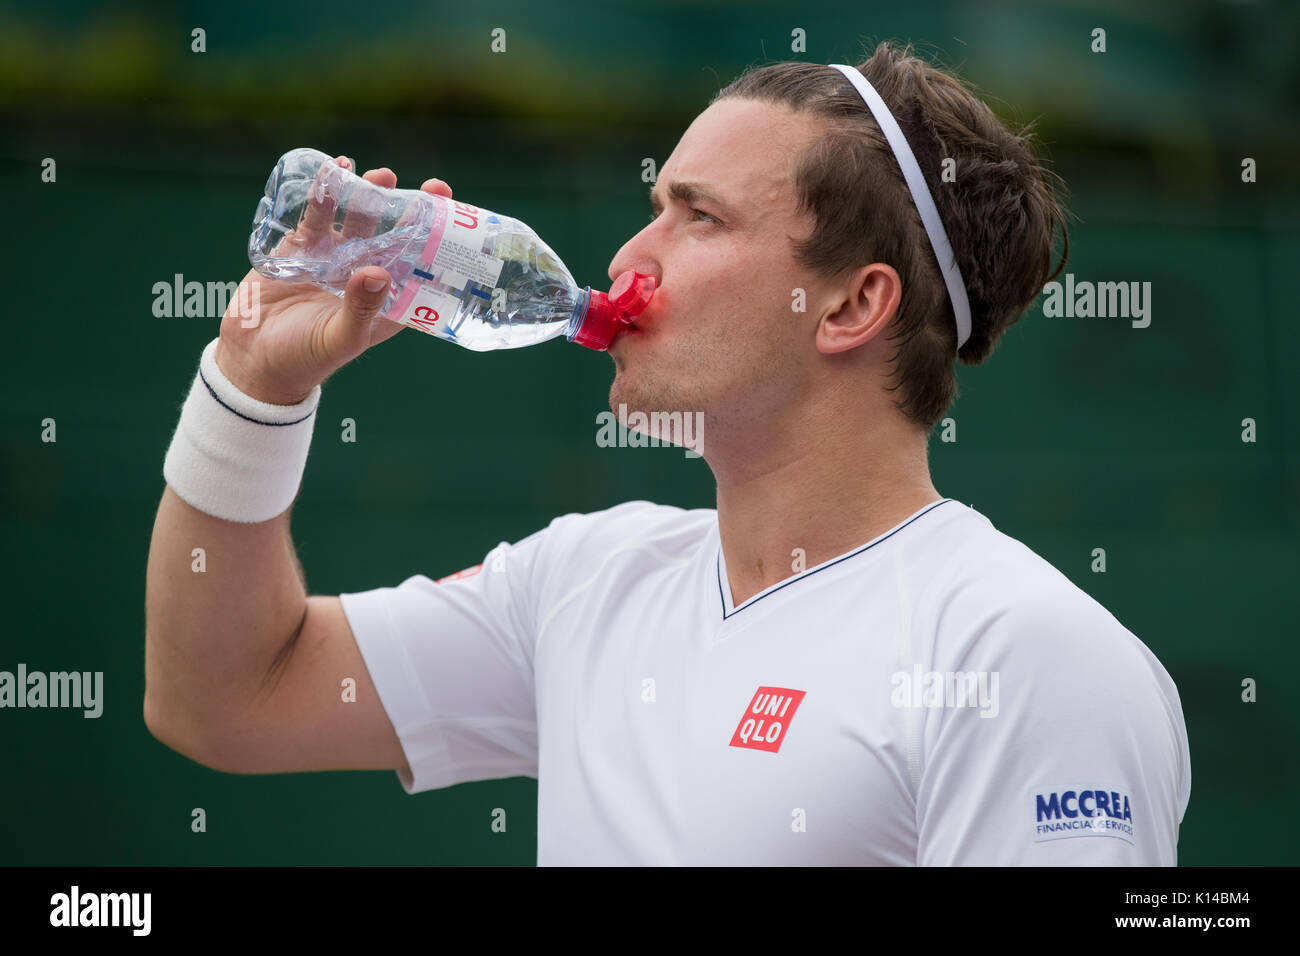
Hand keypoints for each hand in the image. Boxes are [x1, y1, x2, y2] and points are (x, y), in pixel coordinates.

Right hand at [215, 156, 454, 404]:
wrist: (254, 359)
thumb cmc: (306, 359)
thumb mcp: (339, 338)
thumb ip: (361, 309)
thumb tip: (378, 273)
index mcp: (386, 300)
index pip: (419, 265)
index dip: (436, 242)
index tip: (452, 222)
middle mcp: (365, 274)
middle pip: (393, 234)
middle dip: (409, 210)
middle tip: (428, 186)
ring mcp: (333, 257)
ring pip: (358, 218)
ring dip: (369, 195)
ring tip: (380, 175)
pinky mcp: (301, 247)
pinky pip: (316, 215)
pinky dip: (325, 193)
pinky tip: (334, 171)